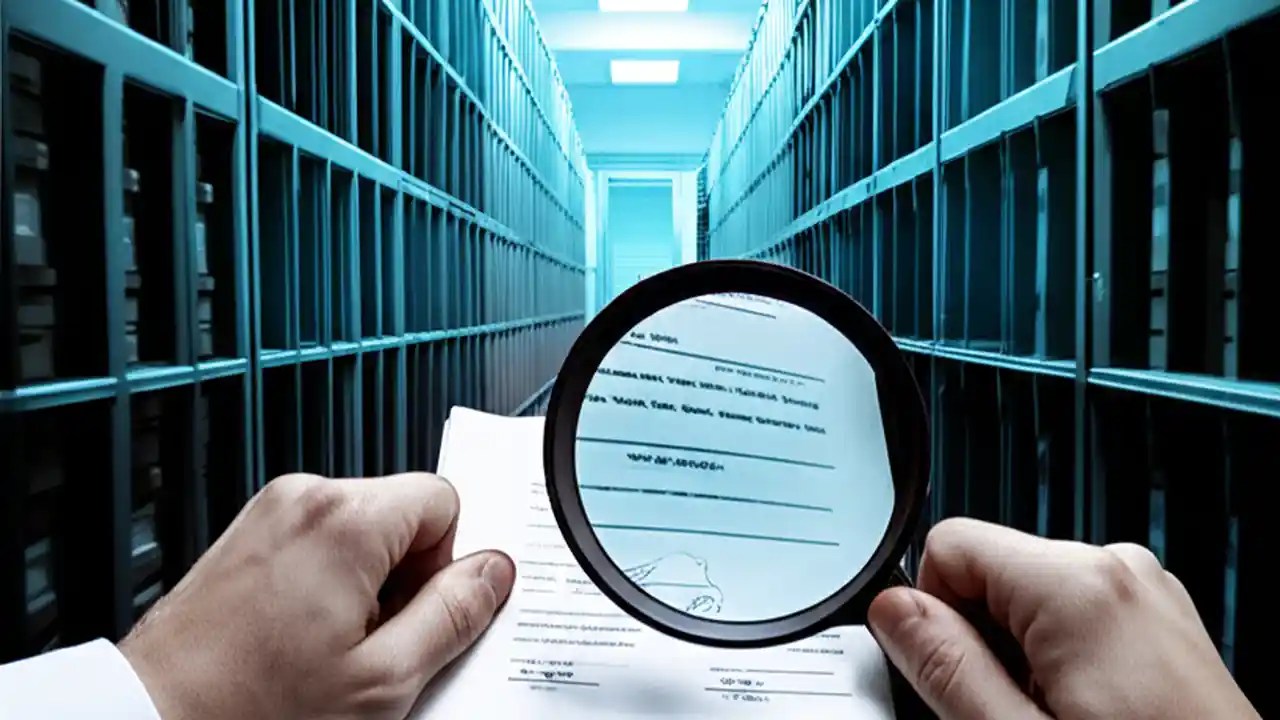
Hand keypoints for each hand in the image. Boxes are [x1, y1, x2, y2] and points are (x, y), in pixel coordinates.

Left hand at [119, 473, 514, 719]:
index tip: (426, 612)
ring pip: (362, 532)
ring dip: (367, 585)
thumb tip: (494, 574)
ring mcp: (269, 514)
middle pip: (403, 514)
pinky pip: (319, 543)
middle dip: (407, 577)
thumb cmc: (248, 709)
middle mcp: (305, 498)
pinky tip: (306, 641)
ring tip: (334, 650)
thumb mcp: (382, 680)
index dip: (449, 562)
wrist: (149, 719)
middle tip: (379, 645)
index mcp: (347, 519)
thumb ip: (455, 615)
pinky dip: (328, 586)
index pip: (445, 499)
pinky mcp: (247, 536)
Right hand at [867, 518, 1258, 719]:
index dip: (931, 615)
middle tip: (1010, 716)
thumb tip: (893, 609)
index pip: (948, 545)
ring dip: (1021, 661)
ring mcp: (1148, 597)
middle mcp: (1120, 572)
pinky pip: (1074, 622)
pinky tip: (1084, 717)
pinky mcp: (1160, 626)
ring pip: (1029, 603)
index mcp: (1079, 586)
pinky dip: (1061, 667)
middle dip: (980, 643)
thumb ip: (945, 666)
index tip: (948, 678)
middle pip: (990, 574)